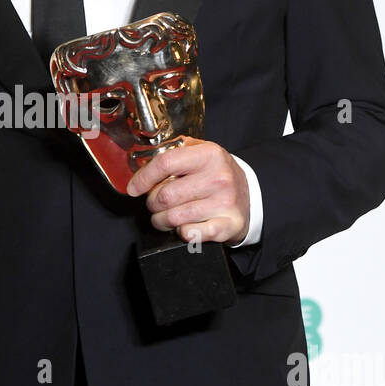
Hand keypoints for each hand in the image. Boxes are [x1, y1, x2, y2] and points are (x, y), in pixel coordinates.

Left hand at [125, 138, 249, 244]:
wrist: (250, 195)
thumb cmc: (217, 174)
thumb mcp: (201, 153)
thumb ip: (175, 151)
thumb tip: (143, 161)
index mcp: (209, 155)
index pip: (165, 163)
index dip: (143, 178)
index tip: (134, 188)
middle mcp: (218, 177)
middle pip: (165, 195)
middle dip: (152, 203)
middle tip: (156, 203)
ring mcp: (224, 202)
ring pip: (173, 217)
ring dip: (162, 220)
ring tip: (166, 216)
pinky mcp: (228, 225)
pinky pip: (191, 234)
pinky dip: (182, 232)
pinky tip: (184, 226)